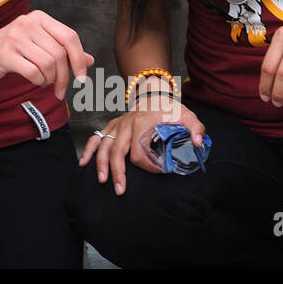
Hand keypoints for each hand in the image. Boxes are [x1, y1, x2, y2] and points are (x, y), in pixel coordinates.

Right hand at [0, 12, 93, 98]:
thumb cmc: (12, 49)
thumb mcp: (39, 44)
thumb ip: (64, 50)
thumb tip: (90, 60)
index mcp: (40, 18)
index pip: (70, 37)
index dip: (79, 59)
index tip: (81, 78)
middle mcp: (28, 23)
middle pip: (60, 54)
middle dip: (64, 77)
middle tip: (61, 89)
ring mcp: (15, 37)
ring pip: (48, 64)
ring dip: (50, 79)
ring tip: (44, 82)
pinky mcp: (5, 53)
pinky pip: (33, 72)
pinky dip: (38, 81)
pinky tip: (35, 81)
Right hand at [79, 96, 203, 196]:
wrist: (153, 94)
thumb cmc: (169, 108)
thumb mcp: (186, 115)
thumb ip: (195, 128)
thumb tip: (198, 143)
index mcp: (142, 123)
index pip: (139, 151)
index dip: (147, 166)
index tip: (158, 172)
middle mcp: (126, 125)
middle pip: (116, 150)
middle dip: (117, 171)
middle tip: (120, 189)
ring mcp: (117, 125)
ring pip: (103, 145)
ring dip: (101, 163)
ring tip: (101, 179)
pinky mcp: (112, 126)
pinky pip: (97, 137)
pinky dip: (89, 150)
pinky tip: (84, 162)